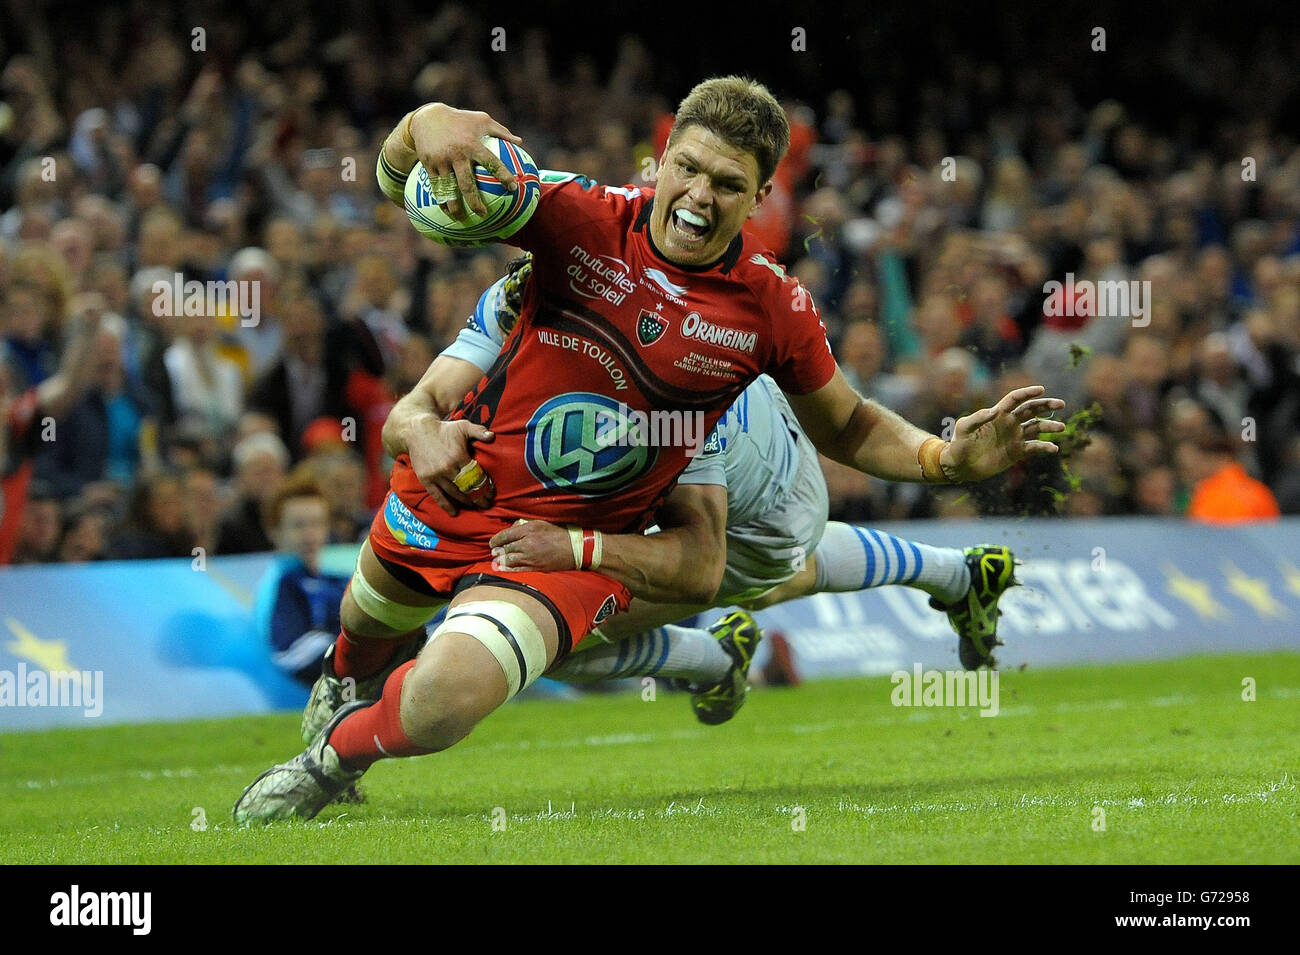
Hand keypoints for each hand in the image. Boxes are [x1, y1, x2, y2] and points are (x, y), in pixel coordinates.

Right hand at [405, 415, 493, 514]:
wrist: (416, 431)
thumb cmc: (444, 429)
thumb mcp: (463, 426)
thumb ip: (479, 431)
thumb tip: (493, 436)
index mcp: (459, 455)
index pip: (476, 475)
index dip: (485, 486)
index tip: (491, 493)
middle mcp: (447, 467)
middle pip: (467, 487)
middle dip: (478, 497)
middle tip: (487, 504)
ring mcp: (436, 475)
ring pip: (454, 493)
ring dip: (466, 501)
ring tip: (475, 506)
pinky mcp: (425, 479)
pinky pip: (437, 496)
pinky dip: (446, 505)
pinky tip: (454, 512)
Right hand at [407, 103, 522, 219]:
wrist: (427, 117)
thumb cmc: (460, 120)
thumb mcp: (481, 119)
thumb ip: (501, 131)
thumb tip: (520, 142)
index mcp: (472, 144)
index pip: (491, 162)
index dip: (503, 175)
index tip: (513, 188)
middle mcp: (457, 154)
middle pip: (467, 184)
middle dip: (475, 202)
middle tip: (484, 214)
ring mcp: (441, 161)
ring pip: (448, 189)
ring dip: (454, 207)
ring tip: (461, 218)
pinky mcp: (428, 165)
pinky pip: (435, 187)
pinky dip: (441, 200)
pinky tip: (446, 210)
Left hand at [489, 520, 572, 572]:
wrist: (575, 548)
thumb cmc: (559, 533)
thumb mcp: (541, 523)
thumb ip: (525, 525)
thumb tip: (512, 528)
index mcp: (529, 530)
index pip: (506, 535)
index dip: (496, 539)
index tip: (492, 542)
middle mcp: (528, 544)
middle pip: (506, 548)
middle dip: (497, 550)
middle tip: (493, 551)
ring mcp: (531, 557)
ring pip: (510, 559)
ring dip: (500, 560)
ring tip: (495, 559)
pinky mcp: (536, 567)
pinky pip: (518, 569)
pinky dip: (508, 569)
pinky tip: (501, 568)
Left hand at [940, 385, 1065, 481]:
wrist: (961, 466)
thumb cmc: (959, 444)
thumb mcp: (964, 428)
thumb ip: (978, 418)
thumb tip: (994, 411)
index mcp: (998, 414)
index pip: (1016, 399)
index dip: (1028, 393)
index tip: (1041, 389)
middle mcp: (1009, 423)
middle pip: (1031, 410)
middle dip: (1046, 405)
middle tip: (1061, 403)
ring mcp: (1014, 437)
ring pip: (1037, 427)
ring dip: (1050, 426)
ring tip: (1061, 427)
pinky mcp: (1017, 452)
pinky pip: (1034, 447)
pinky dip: (1045, 447)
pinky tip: (1053, 448)